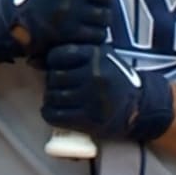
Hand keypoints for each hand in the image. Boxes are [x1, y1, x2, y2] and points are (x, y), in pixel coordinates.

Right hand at [0, 0, 113, 62]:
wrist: (11, 20)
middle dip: (102, 2)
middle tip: (92, 7)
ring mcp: (70, 10)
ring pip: (104, 16)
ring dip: (99, 21)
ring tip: (87, 22)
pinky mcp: (70, 32)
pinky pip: (97, 34)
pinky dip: (94, 36)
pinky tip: (84, 34)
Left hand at [40, 44, 173, 141]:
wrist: (140, 107)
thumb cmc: (115, 80)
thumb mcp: (101, 58)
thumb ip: (76, 55)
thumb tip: (35, 61)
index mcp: (96, 55)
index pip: (56, 56)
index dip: (53, 63)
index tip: (59, 69)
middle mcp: (94, 75)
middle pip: (53, 77)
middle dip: (52, 83)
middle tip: (60, 88)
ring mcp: (92, 98)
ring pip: (52, 96)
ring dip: (52, 99)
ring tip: (61, 100)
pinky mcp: (90, 119)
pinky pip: (55, 115)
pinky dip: (50, 114)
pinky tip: (56, 112)